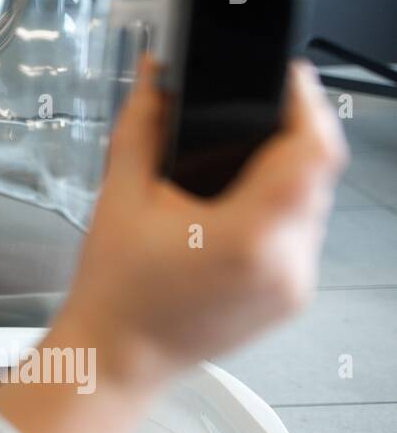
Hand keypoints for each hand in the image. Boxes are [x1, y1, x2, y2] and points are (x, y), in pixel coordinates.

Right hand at [57, 57, 347, 387]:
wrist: (117, 356)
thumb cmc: (115, 290)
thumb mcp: (120, 194)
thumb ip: (142, 124)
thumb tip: (158, 75)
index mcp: (249, 235)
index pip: (313, 150)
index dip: (306, 103)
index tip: (283, 76)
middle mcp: (286, 262)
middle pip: (317, 173)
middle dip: (290, 133)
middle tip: (251, 107)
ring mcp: (295, 284)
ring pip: (315, 203)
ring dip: (289, 172)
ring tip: (241, 156)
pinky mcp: (293, 296)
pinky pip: (303, 234)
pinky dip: (281, 209)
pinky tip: (239, 205)